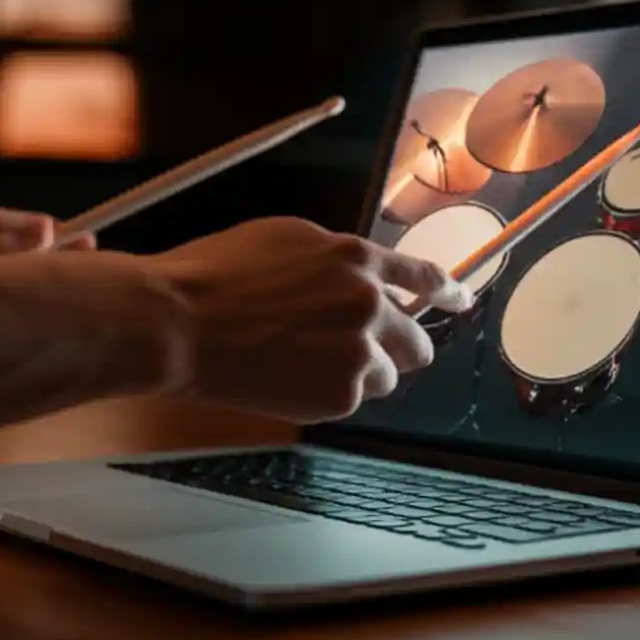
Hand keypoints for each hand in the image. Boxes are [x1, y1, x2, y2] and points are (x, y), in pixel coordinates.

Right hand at [150, 217, 473, 421]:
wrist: (179, 323)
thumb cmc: (215, 275)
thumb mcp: (284, 238)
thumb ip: (335, 259)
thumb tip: (359, 276)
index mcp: (357, 258)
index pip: (423, 276)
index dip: (447, 291)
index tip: (460, 301)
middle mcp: (370, 303)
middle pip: (417, 341)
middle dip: (397, 348)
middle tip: (363, 353)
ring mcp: (359, 351)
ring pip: (385, 375)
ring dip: (358, 373)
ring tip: (302, 364)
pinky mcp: (342, 395)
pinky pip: (352, 400)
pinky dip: (328, 395)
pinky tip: (287, 379)